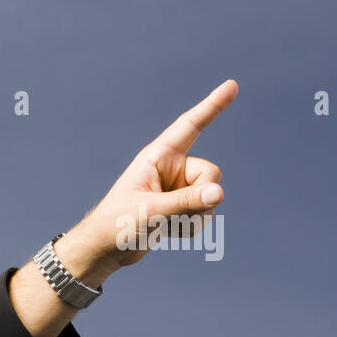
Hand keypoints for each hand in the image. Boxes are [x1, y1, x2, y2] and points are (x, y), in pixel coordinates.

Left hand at [59, 79, 238, 277]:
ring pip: (211, 197)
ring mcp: (177, 188)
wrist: (104, 251)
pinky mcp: (180, 207)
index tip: (232, 86)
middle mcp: (171, 169)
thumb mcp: (150, 212)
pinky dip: (191, 226)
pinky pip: (205, 213)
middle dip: (201, 197)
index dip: (212, 106)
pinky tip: (168, 232)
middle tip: (172, 214)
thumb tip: (219, 193)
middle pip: (211, 174)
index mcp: (158, 157)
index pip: (190, 127)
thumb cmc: (116, 225)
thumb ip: (185, 203)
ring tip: (164, 225)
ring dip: (195, 217)